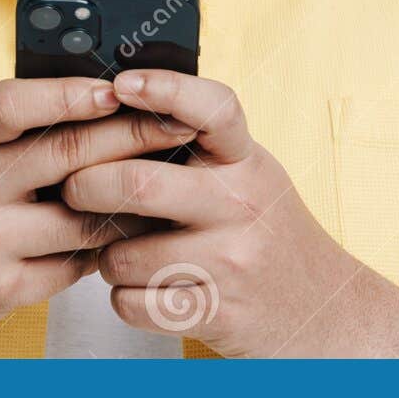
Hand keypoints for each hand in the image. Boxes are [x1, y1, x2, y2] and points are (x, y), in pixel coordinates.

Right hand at [0, 76, 193, 357]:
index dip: (69, 92)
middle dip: (132, 135)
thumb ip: (7, 126)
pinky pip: (74, 262)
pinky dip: (100, 246)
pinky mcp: (3, 287)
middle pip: (67, 153)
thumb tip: (92, 93)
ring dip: (127, 200)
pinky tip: (118, 233)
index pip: (13, 104)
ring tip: (162, 180)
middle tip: (176, 123)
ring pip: (83, 214)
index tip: (117, 87)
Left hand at [64, 69, 398, 357]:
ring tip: (122, 251)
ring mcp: (229, 262)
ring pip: (125, 254)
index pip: (213, 108)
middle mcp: (240, 206)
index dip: (164, 89)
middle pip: (139, 184)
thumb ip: (200, 146)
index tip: (124, 83)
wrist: (325, 312)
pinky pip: (132, 303)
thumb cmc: (267, 234)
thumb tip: (118, 105)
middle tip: (73, 189)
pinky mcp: (214, 314)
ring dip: (106, 256)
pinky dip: (124, 298)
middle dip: (87, 187)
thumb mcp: (249, 176)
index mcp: (246, 162)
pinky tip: (143, 288)